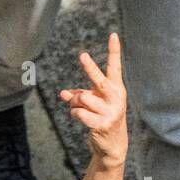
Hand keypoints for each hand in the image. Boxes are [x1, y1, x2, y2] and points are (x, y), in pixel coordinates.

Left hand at [59, 32, 127, 169]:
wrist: (113, 145)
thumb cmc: (102, 117)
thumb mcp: (93, 103)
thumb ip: (79, 95)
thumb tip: (62, 94)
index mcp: (116, 88)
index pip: (115, 66)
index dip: (114, 50)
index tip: (113, 34)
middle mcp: (116, 97)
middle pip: (99, 79)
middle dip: (90, 68)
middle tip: (82, 55)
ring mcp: (111, 111)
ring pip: (82, 98)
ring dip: (75, 103)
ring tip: (80, 109)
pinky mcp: (102, 124)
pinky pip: (79, 112)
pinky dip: (75, 113)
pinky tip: (81, 118)